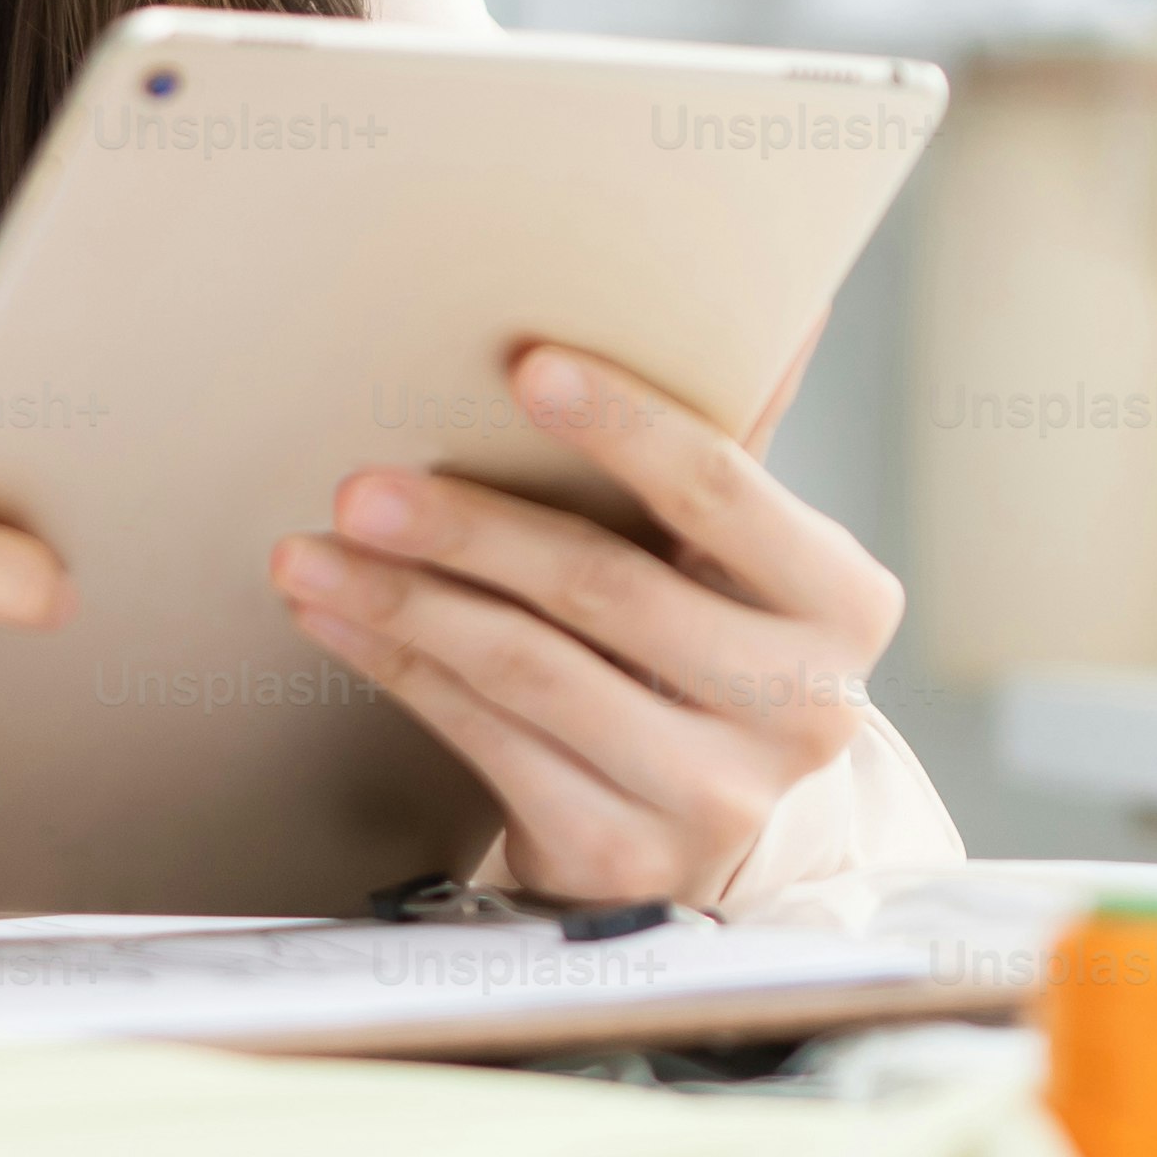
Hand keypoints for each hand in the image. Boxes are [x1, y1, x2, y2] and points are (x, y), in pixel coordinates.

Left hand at [268, 342, 903, 907]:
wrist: (696, 824)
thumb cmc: (706, 642)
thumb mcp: (742, 554)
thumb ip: (738, 434)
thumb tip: (776, 295)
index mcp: (844, 605)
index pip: (724, 491)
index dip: (623, 424)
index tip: (524, 366)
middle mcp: (805, 710)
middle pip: (608, 588)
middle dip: (471, 527)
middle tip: (360, 482)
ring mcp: (716, 797)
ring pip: (530, 671)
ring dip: (406, 601)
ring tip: (311, 550)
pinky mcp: (623, 861)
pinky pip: (485, 743)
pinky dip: (398, 670)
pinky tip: (336, 620)